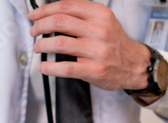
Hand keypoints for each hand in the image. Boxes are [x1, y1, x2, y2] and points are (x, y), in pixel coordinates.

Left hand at [28, 0, 149, 90]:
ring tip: (38, 46)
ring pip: (60, 43)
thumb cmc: (114, 43)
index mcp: (99, 14)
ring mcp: (97, 51)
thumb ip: (82, 14)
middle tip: (34, 31)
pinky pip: (66, 68)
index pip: (65, 6)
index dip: (44, 10)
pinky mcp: (94, 70)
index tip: (35, 16)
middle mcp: (99, 31)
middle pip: (59, 22)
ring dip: (42, 44)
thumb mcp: (103, 20)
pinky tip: (44, 66)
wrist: (133, 64)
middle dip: (40, 26)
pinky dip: (50, 67)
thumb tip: (53, 13)